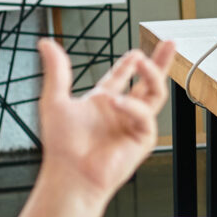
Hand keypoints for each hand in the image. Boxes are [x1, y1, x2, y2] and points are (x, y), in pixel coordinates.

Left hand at [35, 39, 177, 205]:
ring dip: (152, 74)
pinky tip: (117, 103)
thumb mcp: (55, 100)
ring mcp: (133, 124)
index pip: (120, 78)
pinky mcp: (142, 138)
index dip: (128, 64)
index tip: (135, 52)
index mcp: (101, 102)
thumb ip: (57, 70)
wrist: (71, 173)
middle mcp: (120, 112)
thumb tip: (47, 44)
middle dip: (160, 62)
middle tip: (169, 43)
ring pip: (156, 93)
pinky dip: (133, 106)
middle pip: (148, 82)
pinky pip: (146, 115)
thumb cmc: (62, 146)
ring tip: (143, 61)